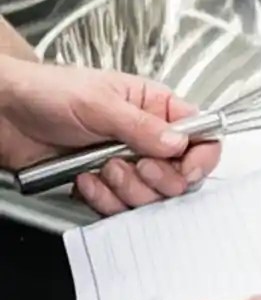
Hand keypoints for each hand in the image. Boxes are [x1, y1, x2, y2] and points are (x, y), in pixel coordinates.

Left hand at [0, 57, 220, 214]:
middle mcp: (148, 137)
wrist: (5, 113)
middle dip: (157, 177)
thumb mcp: (99, 103)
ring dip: (126, 187)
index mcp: (157, 107)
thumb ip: (142, 126)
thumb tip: (179, 142)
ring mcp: (127, 163)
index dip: (201, 156)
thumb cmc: (49, 92)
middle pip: (181, 173)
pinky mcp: (105, 185)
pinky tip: (85, 178)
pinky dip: (102, 198)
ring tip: (102, 167)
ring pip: (151, 195)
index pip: (202, 133)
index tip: (185, 169)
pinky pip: (119, 207)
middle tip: (134, 164)